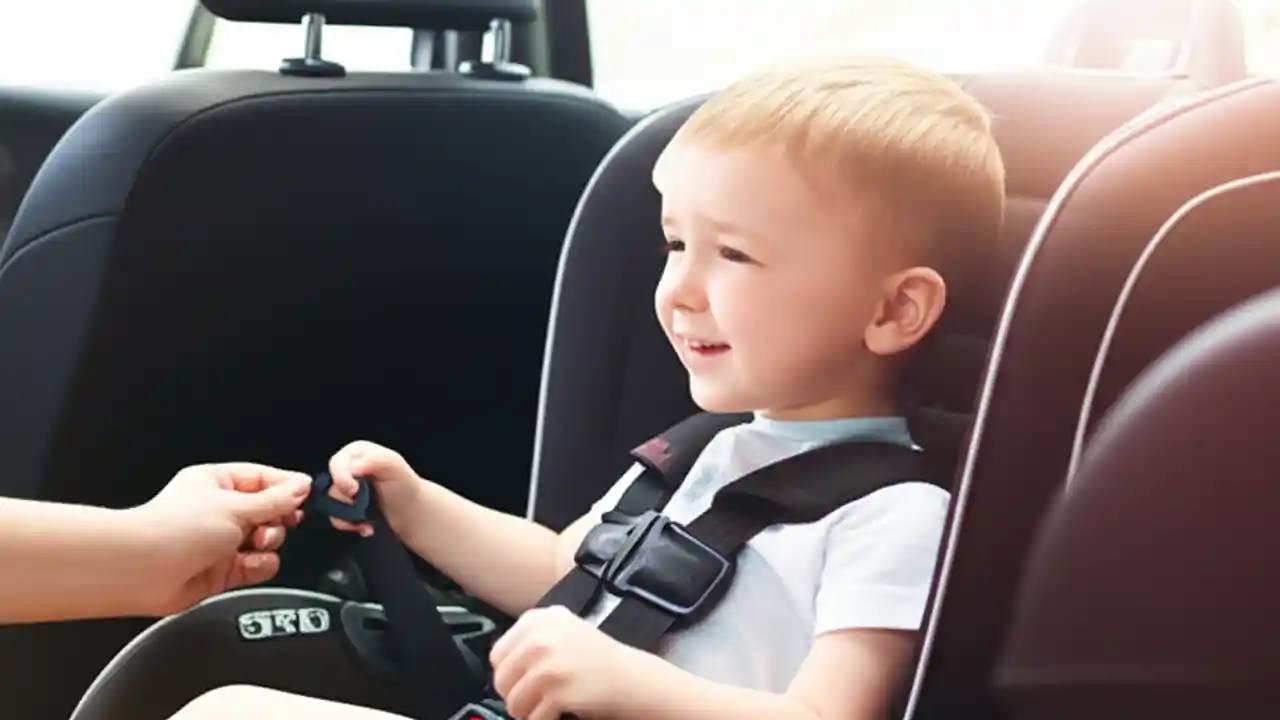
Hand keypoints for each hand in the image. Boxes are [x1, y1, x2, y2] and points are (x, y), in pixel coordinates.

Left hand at [131, 462, 310, 615]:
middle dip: (277, 518)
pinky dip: (259, 565)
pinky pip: (256, 565)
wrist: (145, 570)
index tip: (305, 494)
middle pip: (267, 511)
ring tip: (257, 542)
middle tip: (282, 519)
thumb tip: (302, 487)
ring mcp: (220, 542)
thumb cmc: (175, 529)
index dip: (285, 486)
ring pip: (265, 540)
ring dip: (268, 543)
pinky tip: (250, 562)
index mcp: (216, 484)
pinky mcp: (222, 571)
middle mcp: (218, 511)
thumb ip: (276, 500)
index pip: (262, 479)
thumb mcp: (237, 505)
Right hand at [325, 440, 423, 537]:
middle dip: (346, 500)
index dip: (341, 478)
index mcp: (356, 452)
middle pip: (331, 485)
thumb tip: (351, 469)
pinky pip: (336, 518)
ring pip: (331, 504)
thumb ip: (372, 460)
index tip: (353, 490)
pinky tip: (366, 527)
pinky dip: (350, 525)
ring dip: (349, 516)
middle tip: (362, 507)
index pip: (337, 463)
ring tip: (366, 521)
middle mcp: (347, 469)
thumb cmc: (404, 484)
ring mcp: (345, 490)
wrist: (411, 512)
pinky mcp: (345, 508)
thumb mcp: (393, 465)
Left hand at [489, 606, 640, 719]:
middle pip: (502, 680)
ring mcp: (549, 665)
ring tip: (548, 706)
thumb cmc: (596, 658)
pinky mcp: (557, 692)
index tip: (525, 680)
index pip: (498, 655)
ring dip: (528, 712)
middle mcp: (540, 638)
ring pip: (513, 703)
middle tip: (537, 699)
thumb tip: (499, 665)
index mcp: (537, 620)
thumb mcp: (561, 629)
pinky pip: (532, 718)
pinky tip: (559, 713)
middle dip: (516, 695)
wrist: (632, 678)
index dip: (510, 673)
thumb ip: (530, 638)